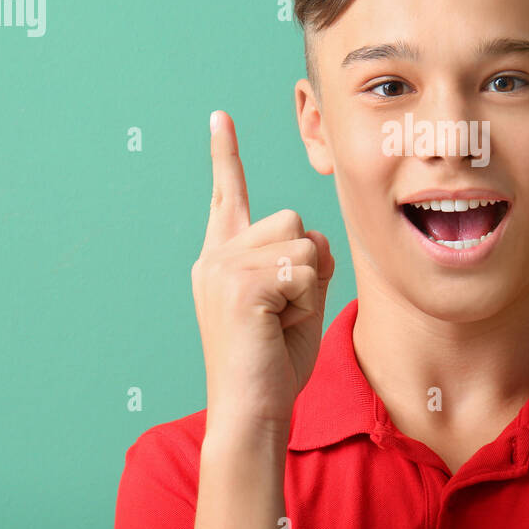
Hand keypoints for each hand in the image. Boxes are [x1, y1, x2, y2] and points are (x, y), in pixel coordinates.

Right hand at [190, 110, 333, 432]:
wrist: (252, 412)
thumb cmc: (275, 366)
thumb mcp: (298, 303)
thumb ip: (305, 263)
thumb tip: (314, 239)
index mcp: (223, 259)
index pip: (229, 195)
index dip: (226, 155)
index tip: (220, 117)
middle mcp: (215, 256)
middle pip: (293, 220)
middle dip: (308, 267)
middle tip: (282, 316)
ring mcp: (222, 267)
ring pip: (304, 242)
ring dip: (309, 286)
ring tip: (279, 322)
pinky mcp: (240, 282)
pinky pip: (305, 269)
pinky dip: (305, 302)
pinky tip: (277, 328)